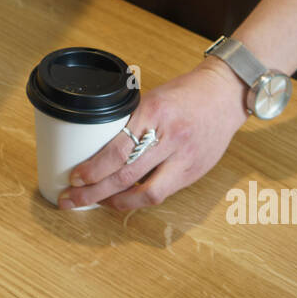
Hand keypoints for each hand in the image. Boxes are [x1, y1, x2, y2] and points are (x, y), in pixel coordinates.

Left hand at [58, 59, 249, 210]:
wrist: (226, 94)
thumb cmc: (186, 93)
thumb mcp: (152, 98)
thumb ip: (132, 122)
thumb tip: (98, 147)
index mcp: (155, 114)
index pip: (118, 151)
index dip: (93, 170)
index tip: (74, 178)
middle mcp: (171, 139)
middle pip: (127, 176)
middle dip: (94, 193)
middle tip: (70, 200)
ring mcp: (185, 159)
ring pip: (147, 194)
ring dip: (116, 203)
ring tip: (94, 204)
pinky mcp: (194, 172)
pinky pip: (162, 192)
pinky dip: (139, 198)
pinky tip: (122, 199)